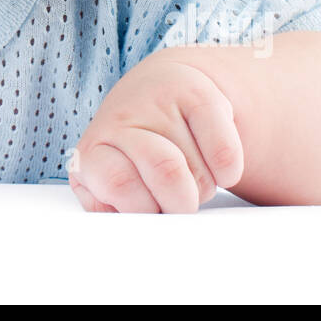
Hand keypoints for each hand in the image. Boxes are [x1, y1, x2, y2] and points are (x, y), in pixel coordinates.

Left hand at [68, 56, 243, 212]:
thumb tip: (131, 231)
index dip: (143, 208)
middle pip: (168, 174)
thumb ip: (111, 213)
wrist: (159, 89)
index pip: (118, 183)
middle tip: (175, 199)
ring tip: (187, 173)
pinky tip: (211, 163)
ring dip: (202, 189)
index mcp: (93, 150)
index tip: (150, 208)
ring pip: (201, 174)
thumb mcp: (108, 189)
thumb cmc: (132, 160)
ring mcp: (159, 100)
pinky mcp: (198, 93)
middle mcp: (121, 117)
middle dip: (181, 204)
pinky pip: (225, 153)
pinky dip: (227, 173)